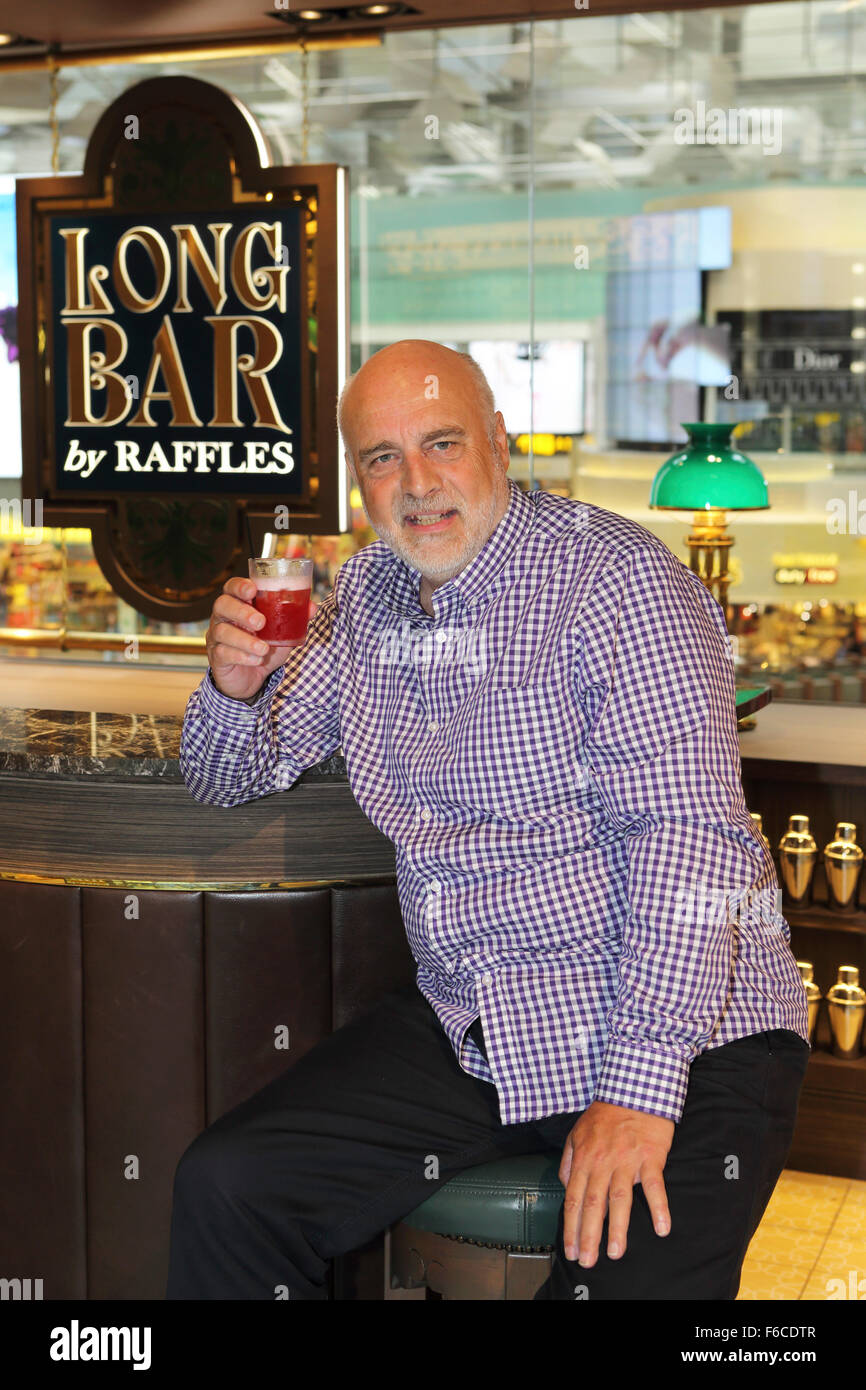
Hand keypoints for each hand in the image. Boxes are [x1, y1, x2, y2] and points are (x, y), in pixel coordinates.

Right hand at [205, 577, 292, 700]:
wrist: (251, 678)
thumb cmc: (263, 646)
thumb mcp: (282, 632)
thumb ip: (295, 618)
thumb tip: (312, 607)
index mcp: (238, 604)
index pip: (231, 587)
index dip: (239, 586)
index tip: (252, 589)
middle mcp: (223, 617)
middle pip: (222, 605)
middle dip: (241, 612)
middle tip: (260, 622)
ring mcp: (217, 637)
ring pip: (222, 631)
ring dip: (245, 640)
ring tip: (263, 649)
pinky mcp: (216, 657)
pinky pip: (223, 653)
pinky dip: (242, 656)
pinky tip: (256, 660)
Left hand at [559, 1100, 673, 1266]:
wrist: (634, 1088)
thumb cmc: (605, 1113)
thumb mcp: (577, 1133)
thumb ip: (569, 1161)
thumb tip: (565, 1188)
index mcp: (584, 1158)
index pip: (573, 1199)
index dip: (570, 1226)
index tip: (571, 1250)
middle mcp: (602, 1162)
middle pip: (593, 1204)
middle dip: (589, 1236)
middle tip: (587, 1261)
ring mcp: (627, 1160)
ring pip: (620, 1199)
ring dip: (617, 1228)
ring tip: (615, 1253)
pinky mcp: (651, 1157)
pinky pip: (655, 1186)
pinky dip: (659, 1208)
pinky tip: (662, 1228)